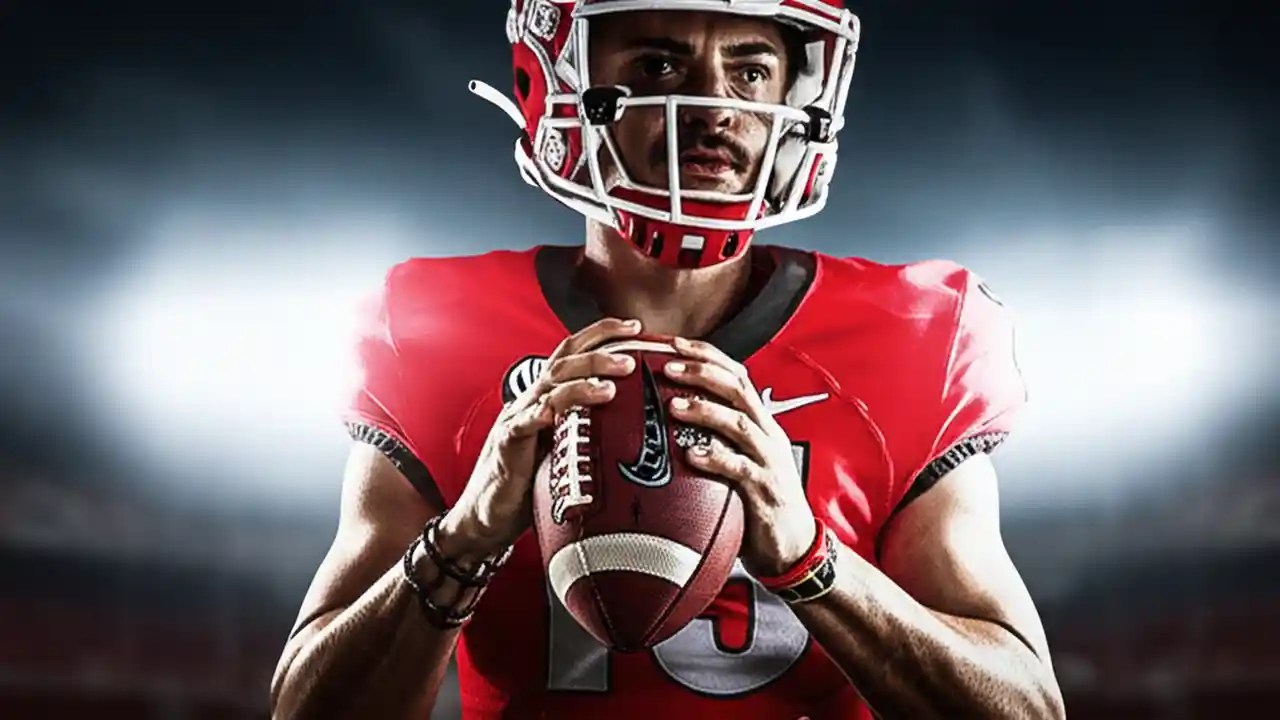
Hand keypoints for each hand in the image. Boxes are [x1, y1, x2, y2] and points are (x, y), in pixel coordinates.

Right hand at [437, 318, 641, 563]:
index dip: (602, 335)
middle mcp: (531, 400)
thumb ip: (589, 426)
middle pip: (564, 362)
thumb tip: (636, 418)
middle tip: (632, 356)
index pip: (573, 352)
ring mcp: (516, 420)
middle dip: (599, 353)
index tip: (636, 328)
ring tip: (610, 385)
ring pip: (548, 388)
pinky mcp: (505, 446)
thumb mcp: (567, 447)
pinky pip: (522, 425)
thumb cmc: (531, 482)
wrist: (487, 516)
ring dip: (580, 382)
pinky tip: (554, 412)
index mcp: (546, 396)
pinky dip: (539, 415)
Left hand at [663, 336, 817, 577]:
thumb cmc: (757, 498)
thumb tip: (668, 415)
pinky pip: (740, 469)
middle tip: (667, 366)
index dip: (706, 356)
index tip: (674, 343)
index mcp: (759, 421)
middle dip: (702, 373)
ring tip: (673, 405)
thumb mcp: (739, 457)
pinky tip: (690, 455)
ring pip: (738, 424)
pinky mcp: (764, 490)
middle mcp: (766, 433)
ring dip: (704, 411)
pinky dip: (715, 458)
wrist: (793, 544)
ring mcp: (768, 460)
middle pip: (737, 389)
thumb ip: (714, 436)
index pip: (736, 374)